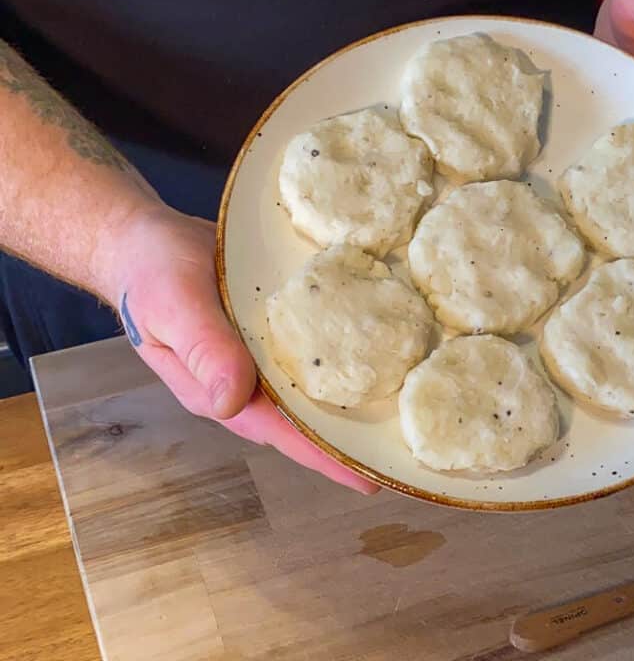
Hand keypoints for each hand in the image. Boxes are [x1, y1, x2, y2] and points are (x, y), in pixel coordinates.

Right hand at [105, 205, 377, 494]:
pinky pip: (311, 346)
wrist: (146, 239)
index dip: (324, 455)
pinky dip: (341, 351)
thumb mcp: (173, 307)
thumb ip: (203, 349)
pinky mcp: (273, 327)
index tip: (367, 477)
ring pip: (312, 385)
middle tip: (403, 451)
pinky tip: (377, 348)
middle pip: (305, 418)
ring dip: (352, 396)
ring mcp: (261, 355)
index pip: (281, 432)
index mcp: (219, 390)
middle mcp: (247, 380)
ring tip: (405, 408)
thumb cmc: (152, 275)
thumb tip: (233, 400)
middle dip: (349, 437)